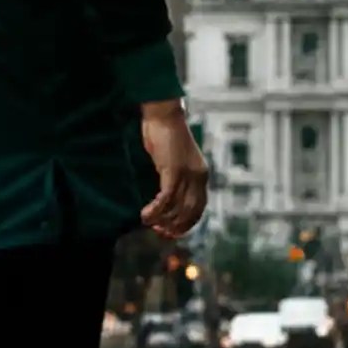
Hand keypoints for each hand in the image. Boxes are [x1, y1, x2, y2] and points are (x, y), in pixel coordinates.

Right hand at [140, 98, 208, 237]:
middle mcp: (198, 176)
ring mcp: (187, 174)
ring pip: (178, 209)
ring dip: (162, 220)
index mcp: (201, 175)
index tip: (170, 231)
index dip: (186, 224)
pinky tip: (145, 214)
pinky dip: (155, 210)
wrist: (164, 115)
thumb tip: (166, 199)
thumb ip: (176, 178)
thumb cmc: (166, 136)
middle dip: (174, 227)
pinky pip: (166, 199)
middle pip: (191, 213)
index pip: (199, 208)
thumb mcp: (175, 161)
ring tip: (149, 223)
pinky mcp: (174, 171)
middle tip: (158, 231)